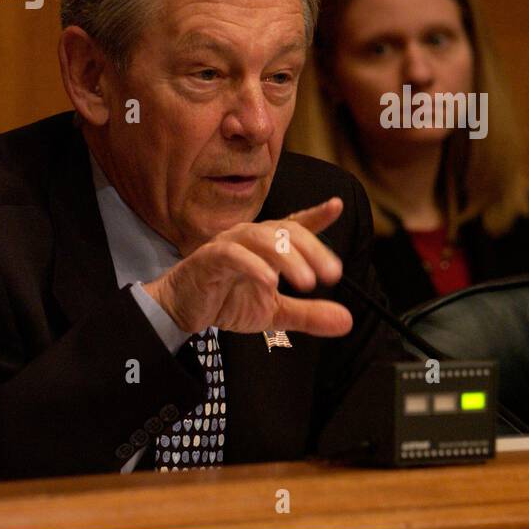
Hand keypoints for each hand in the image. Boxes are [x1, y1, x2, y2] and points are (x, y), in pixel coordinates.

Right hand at [142, 197, 351, 337]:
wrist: (182, 312)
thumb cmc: (227, 301)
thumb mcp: (275, 313)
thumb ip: (309, 314)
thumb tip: (347, 321)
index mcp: (269, 245)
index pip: (296, 225)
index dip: (317, 215)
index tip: (337, 206)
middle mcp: (251, 237)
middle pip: (287, 232)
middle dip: (313, 251)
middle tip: (332, 274)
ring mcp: (230, 244)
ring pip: (262, 239)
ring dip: (288, 258)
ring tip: (307, 282)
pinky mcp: (209, 258)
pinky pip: (233, 255)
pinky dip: (253, 265)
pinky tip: (270, 282)